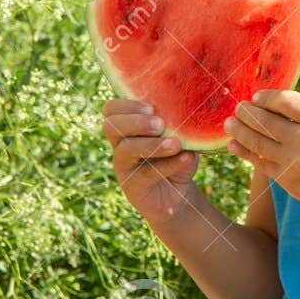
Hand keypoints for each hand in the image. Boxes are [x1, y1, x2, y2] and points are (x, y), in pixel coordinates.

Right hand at [101, 98, 200, 223]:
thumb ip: (179, 125)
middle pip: (111, 126)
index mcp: (128, 128)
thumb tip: (188, 113)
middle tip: (160, 124)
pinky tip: (186, 158)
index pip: (112, 110)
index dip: (127, 105)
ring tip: (175, 144)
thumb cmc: (177, 157)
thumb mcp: (180, 138)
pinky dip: (169, 164)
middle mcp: (120, 145)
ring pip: (126, 150)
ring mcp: (124, 167)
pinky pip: (146, 174)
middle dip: (136, 122)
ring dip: (152, 144)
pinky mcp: (133, 187)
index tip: (152, 107)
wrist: (178, 193)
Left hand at [225, 89, 299, 225]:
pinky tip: (234, 146)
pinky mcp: (286, 180)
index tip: (258, 96)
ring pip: (257, 141)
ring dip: (239, 131)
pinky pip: (260, 162)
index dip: (267, 96)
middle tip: (238, 107)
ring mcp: (293, 162)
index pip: (286, 100)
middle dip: (247, 112)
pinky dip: (245, 152)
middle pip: (265, 120)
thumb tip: (280, 109)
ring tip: (229, 123)